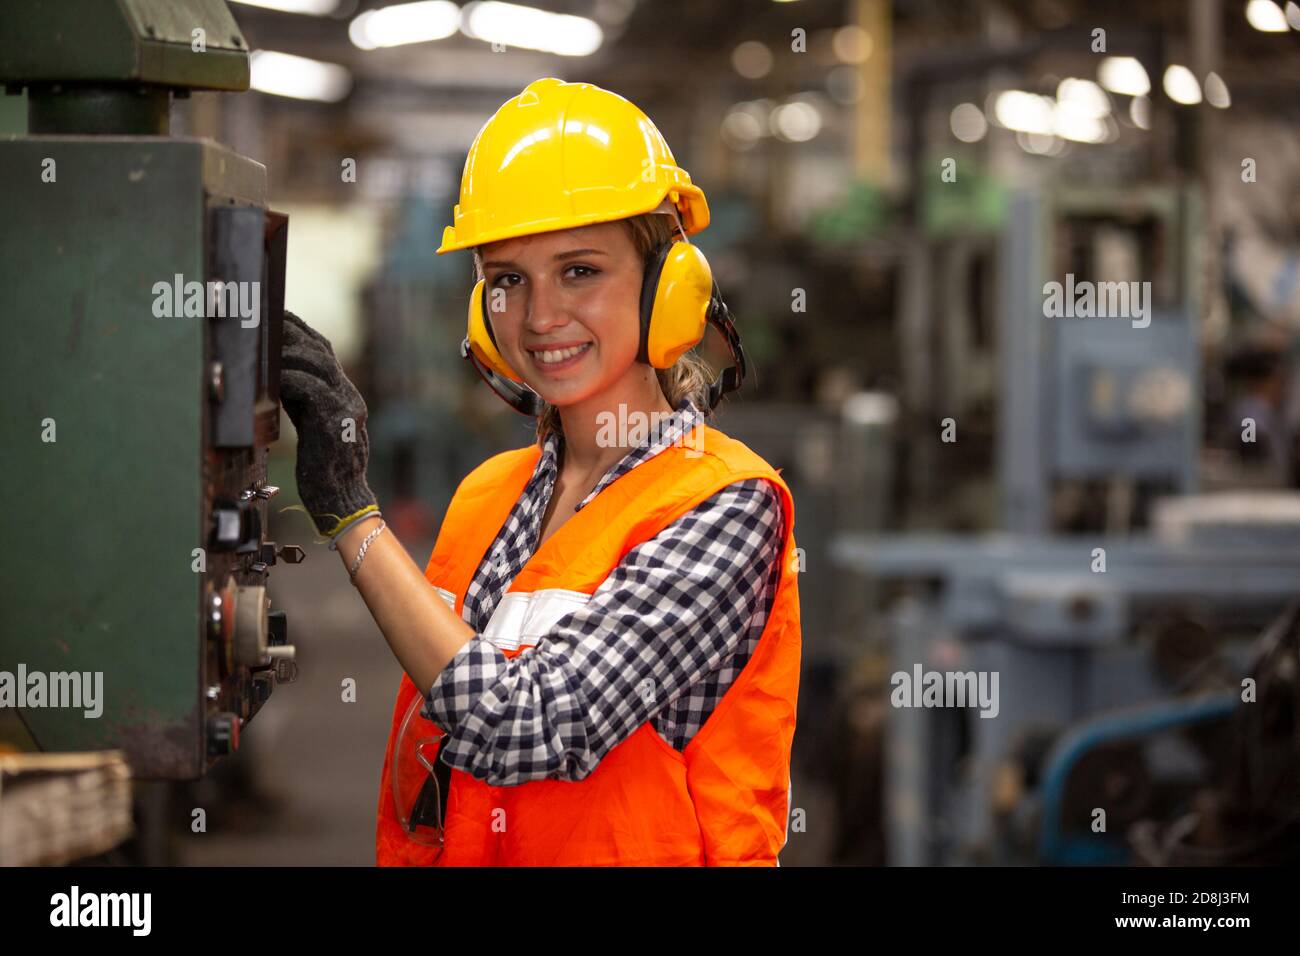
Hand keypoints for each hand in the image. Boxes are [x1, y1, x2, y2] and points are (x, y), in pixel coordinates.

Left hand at [279, 310, 377, 537]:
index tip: (274, 314)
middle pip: (321, 349)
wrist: (343, 503)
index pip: (324, 350)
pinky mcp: (338, 423)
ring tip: (263, 347)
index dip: (299, 329)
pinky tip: (271, 378)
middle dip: (290, 330)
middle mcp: (349, 396)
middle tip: (261, 319)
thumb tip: (276, 375)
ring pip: (319, 363)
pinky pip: (312, 389)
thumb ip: (302, 401)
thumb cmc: (323, 471)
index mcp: (343, 395)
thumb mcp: (312, 427)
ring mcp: (347, 408)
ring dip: (287, 351)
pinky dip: (289, 378)